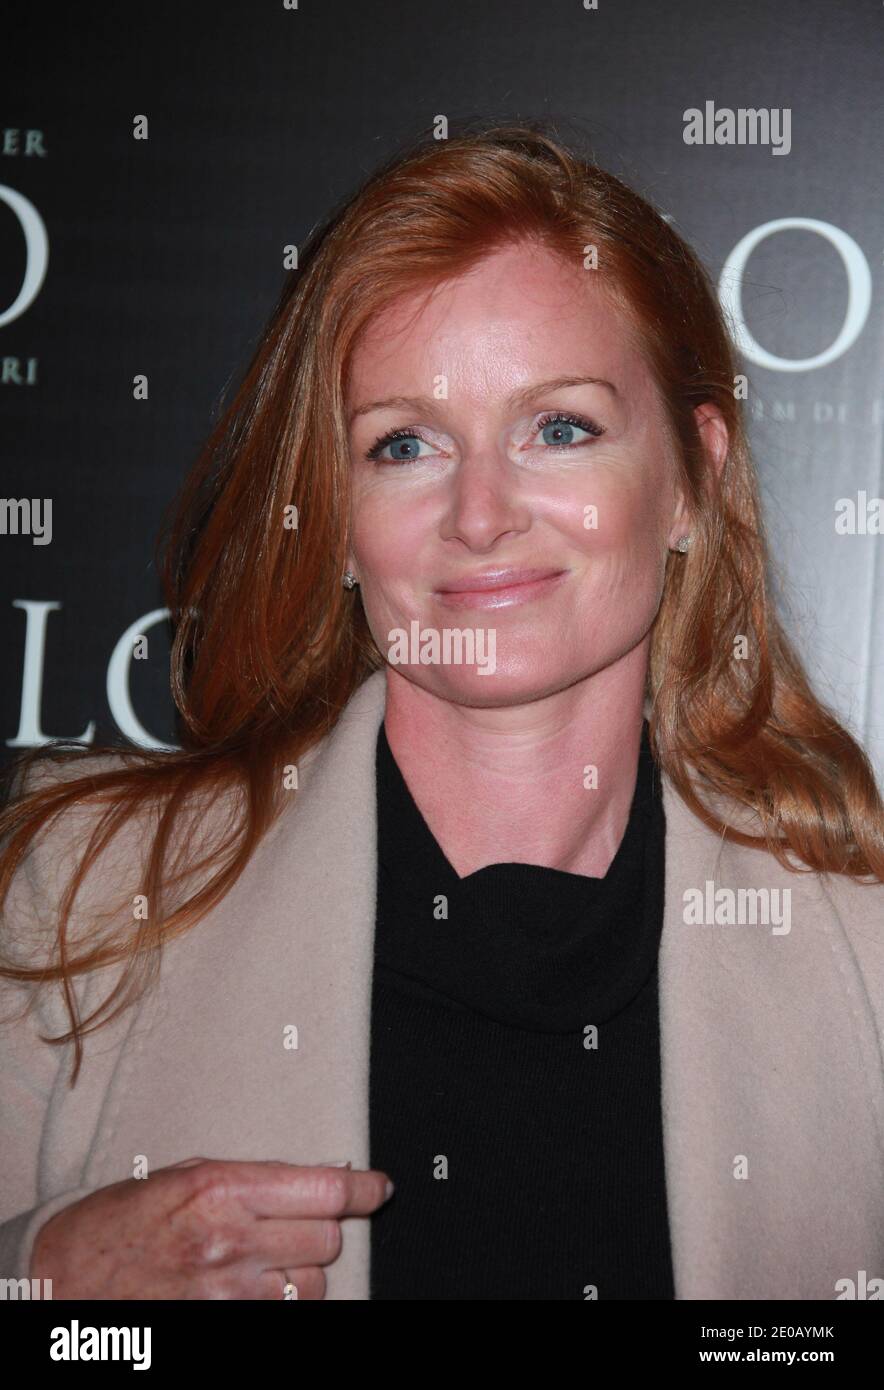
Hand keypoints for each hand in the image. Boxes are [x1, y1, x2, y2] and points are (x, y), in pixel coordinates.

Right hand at [29, 1157, 392, 1298]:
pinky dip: (281, 1303)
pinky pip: (287, 1317)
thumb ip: (248, 1180)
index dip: (364, 1190)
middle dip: (321, 1228)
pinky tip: (256, 1290)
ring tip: (265, 1261)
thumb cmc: (118, 1224)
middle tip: (293, 1224)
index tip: (380, 1188)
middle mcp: (232, 1241)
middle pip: (328, 1237)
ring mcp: (230, 1295)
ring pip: (314, 1283)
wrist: (62, 1282)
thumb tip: (311, 1184)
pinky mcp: (225, 1328)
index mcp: (222, 1189)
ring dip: (302, 1271)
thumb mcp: (182, 1177)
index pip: (325, 1190)